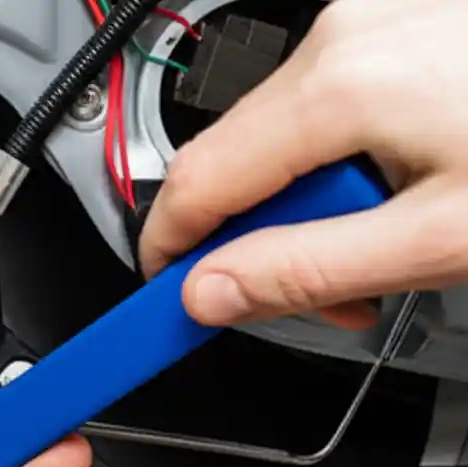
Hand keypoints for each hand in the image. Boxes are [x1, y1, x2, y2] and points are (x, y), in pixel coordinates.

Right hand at [140, 0, 467, 328]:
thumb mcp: (440, 240)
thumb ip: (309, 270)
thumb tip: (209, 292)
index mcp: (341, 85)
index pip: (195, 183)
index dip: (169, 252)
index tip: (162, 303)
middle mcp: (343, 36)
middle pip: (238, 162)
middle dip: (264, 242)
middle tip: (328, 296)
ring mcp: (372, 22)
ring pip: (284, 136)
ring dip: (311, 204)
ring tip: (392, 238)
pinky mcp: (397, 27)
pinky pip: (331, 104)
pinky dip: (345, 159)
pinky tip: (404, 186)